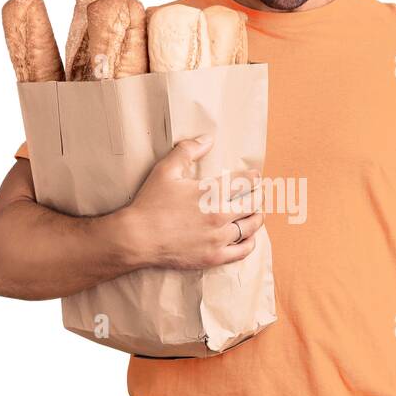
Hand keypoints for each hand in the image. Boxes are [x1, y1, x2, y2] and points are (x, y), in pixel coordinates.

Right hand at [121, 133, 262, 269]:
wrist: (137, 238)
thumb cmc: (150, 203)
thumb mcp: (166, 170)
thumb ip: (188, 151)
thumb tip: (207, 138)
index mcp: (210, 192)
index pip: (245, 181)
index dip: (254, 177)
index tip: (256, 176)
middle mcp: (219, 214)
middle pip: (253, 203)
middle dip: (258, 195)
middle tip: (258, 193)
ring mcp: (218, 238)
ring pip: (251, 226)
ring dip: (257, 217)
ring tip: (256, 213)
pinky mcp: (214, 256)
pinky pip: (243, 250)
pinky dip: (251, 242)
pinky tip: (249, 236)